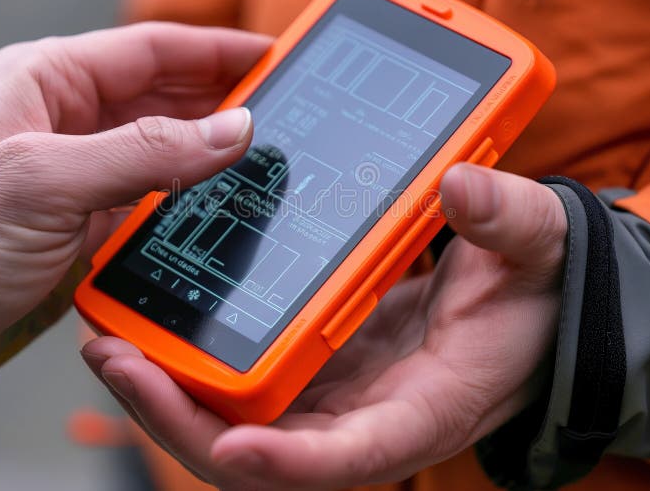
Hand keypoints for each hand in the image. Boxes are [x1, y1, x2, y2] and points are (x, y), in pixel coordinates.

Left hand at [0, 23, 269, 396]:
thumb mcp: (47, 181)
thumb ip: (147, 153)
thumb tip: (233, 130)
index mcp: (48, 82)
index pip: (151, 50)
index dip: (217, 51)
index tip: (273, 57)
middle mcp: (68, 121)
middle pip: (166, 99)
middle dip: (224, 104)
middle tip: (285, 114)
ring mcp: (81, 173)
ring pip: (166, 153)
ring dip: (212, 156)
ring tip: (267, 158)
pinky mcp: (87, 220)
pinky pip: (154, 201)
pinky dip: (190, 203)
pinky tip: (224, 207)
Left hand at [82, 163, 566, 489]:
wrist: (528, 301)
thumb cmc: (536, 292)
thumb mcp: (535, 248)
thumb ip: (508, 223)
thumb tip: (464, 187)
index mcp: (424, 405)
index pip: (352, 455)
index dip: (291, 463)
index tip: (233, 446)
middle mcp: (367, 413)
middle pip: (265, 450)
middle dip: (186, 418)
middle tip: (121, 361)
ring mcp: (338, 393)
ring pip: (242, 418)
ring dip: (174, 389)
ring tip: (113, 338)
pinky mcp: (324, 363)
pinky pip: (251, 376)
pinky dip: (201, 358)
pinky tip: (161, 315)